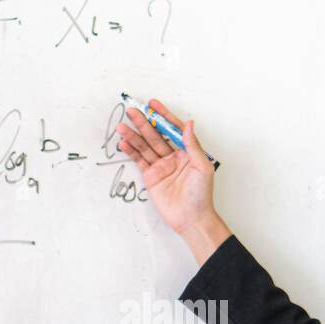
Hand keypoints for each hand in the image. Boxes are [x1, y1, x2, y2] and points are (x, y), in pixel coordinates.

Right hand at [116, 99, 218, 237]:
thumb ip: (193, 145)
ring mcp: (161, 166)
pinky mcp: (151, 177)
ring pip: (145, 146)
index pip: (173, 129)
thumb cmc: (201, 195)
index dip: (163, 116)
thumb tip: (189, 123)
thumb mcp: (202, 166)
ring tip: (122, 126)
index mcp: (187, 152)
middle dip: (144, 123)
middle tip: (133, 111)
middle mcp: (173, 156)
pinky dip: (131, 151)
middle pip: (155, 135)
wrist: (191, 218)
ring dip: (133, 136)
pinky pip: (139, 160)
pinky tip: (124, 143)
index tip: (153, 104)